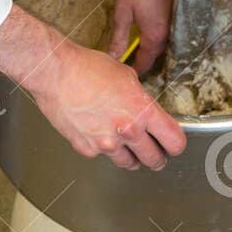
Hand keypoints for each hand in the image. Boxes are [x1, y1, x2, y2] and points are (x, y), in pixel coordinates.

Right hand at [27, 41, 185, 169]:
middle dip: (156, 156)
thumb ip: (139, 99)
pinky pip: (103, 156)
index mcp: (142, 110)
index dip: (175, 143)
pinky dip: (103, 149)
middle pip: (155, 160)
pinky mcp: (87, 149)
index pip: (174, 142)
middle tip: (154, 151)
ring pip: (130, 163)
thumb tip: (144, 109)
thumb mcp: (126, 76)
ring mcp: (106, 143)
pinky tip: (98, 132)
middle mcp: (127, 131)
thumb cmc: (87, 68)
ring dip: (131, 156)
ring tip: (125, 143)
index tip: (172, 143)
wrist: (55, 73)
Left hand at [106, 0, 176, 73]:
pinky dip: (159, 33)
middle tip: (128, 56)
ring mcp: (176, 21)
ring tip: (137, 42)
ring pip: (164, 41)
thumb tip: (113, 57)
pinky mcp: (178, 11)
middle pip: (156, 53)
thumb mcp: (123, 11)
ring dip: (152, 45)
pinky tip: (148, 25)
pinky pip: (169, 30)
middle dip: (143, 57)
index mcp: (154, 36)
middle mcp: (169, 32)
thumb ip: (119, 37)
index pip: (146, 62)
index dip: (135, 68)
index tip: (125, 71)